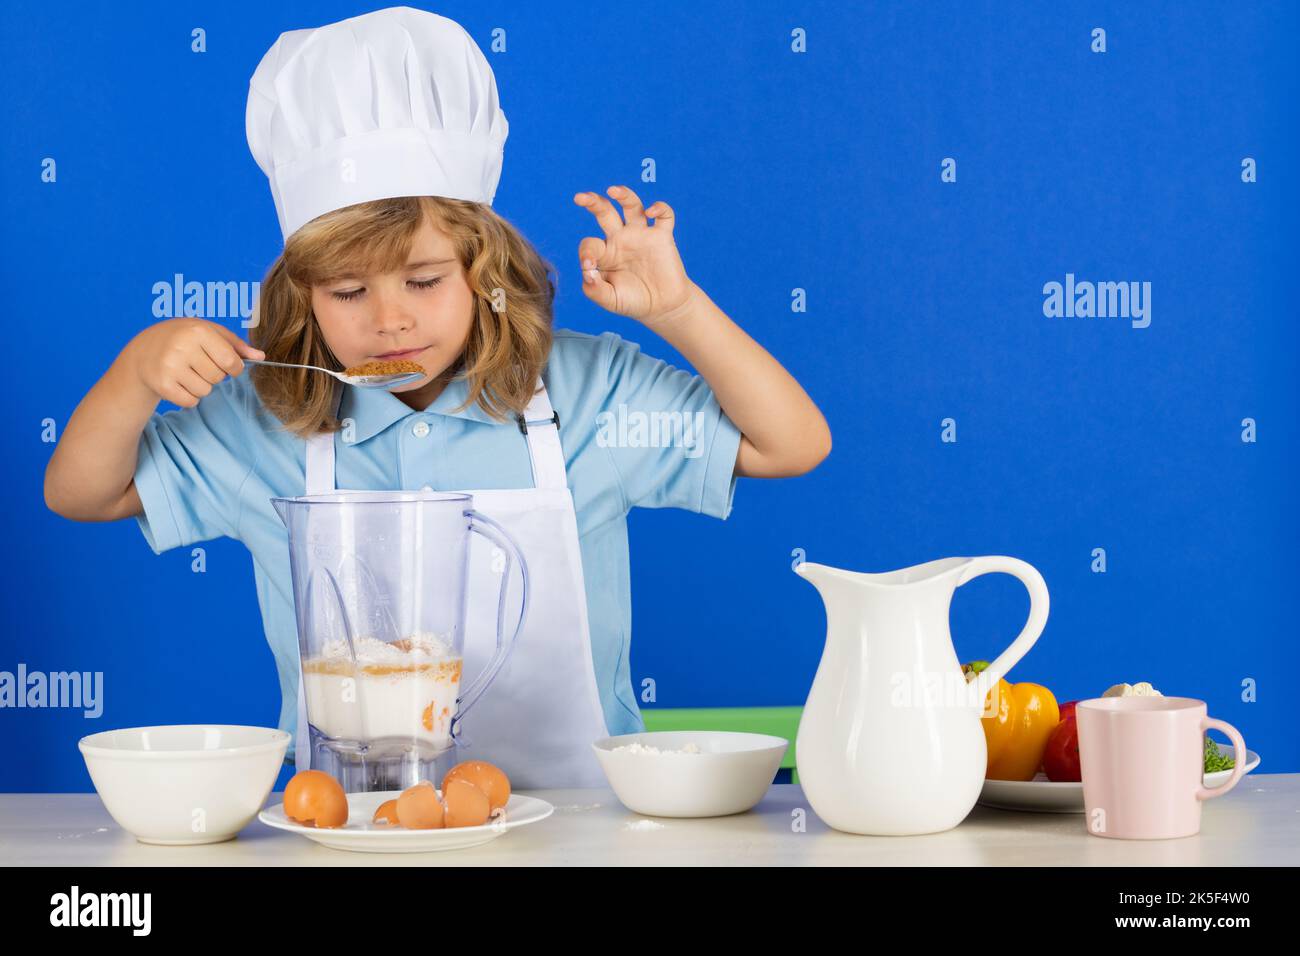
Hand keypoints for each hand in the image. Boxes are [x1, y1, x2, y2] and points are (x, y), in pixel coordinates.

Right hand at [128, 318, 264, 407]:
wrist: (142, 351)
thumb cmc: (183, 338)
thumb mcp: (208, 332)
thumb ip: (236, 345)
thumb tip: (262, 357)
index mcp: (198, 331)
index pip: (231, 362)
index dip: (234, 368)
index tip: (228, 365)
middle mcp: (183, 347)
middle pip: (218, 378)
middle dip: (213, 375)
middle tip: (197, 364)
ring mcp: (170, 367)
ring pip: (205, 391)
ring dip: (200, 386)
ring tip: (186, 372)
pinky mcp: (162, 385)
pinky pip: (191, 401)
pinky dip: (188, 397)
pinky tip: (178, 383)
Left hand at [573, 185, 695, 324]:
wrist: (662, 307)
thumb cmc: (633, 302)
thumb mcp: (610, 300)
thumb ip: (595, 289)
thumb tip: (588, 272)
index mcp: (605, 253)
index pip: (590, 243)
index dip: (586, 253)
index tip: (589, 268)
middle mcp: (621, 239)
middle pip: (604, 212)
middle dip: (592, 202)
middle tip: (579, 198)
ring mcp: (641, 235)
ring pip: (631, 205)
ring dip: (623, 194)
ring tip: (612, 190)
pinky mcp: (662, 236)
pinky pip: (664, 215)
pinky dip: (660, 208)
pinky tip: (651, 211)